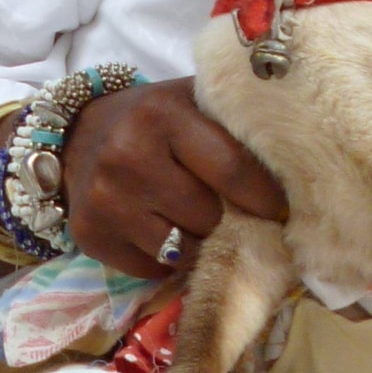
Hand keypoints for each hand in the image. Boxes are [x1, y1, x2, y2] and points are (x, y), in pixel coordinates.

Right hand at [61, 75, 285, 280]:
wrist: (74, 135)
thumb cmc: (151, 120)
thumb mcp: (190, 103)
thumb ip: (233, 126)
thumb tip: (297, 170)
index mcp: (162, 115)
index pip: (232, 169)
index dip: (265, 198)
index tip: (281, 211)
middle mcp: (128, 156)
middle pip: (208, 217)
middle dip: (221, 216)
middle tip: (219, 207)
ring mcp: (106, 200)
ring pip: (182, 249)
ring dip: (194, 240)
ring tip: (187, 218)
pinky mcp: (91, 235)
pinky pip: (152, 269)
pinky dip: (163, 258)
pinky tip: (155, 228)